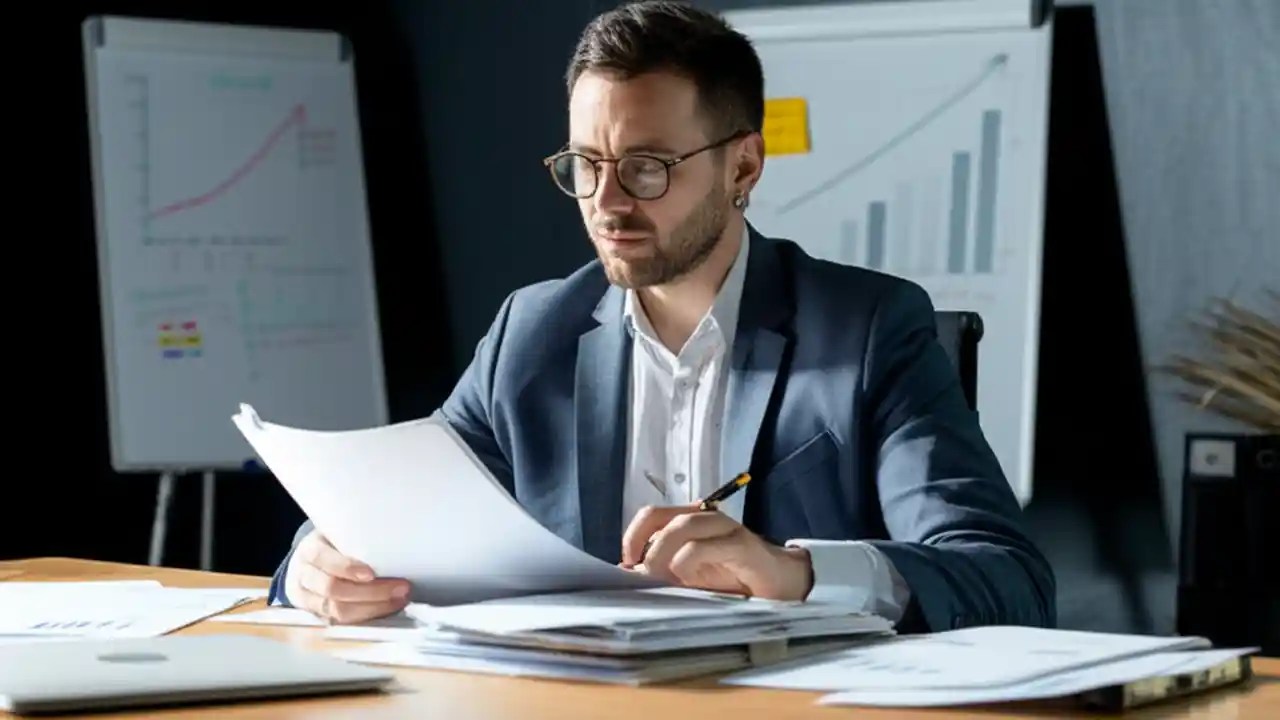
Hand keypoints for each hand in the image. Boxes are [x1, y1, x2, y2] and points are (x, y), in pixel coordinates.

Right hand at [284, 530, 409, 623]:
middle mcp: (303, 576)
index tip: (371, 573)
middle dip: (371, 592)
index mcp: (308, 550)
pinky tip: (386, 609)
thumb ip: (356, 541)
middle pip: (332, 590)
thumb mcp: (338, 535)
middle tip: (400, 588)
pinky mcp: (317, 617)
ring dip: (373, 608)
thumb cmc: (332, 547)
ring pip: (337, 611)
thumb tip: (394, 544)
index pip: (322, 558)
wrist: (308, 566)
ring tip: (398, 600)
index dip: (346, 567)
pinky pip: (342, 623)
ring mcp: (307, 600)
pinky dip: (366, 618)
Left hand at [620, 505, 813, 600]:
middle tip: (640, 573)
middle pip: (661, 516)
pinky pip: (708, 546)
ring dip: (662, 552)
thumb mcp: (690, 578)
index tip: (627, 563)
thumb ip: (663, 573)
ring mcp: (725, 529)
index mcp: (690, 522)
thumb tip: (627, 575)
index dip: (632, 536)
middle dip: (642, 544)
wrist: (781, 585)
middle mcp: (705, 518)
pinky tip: (685, 576)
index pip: (651, 515)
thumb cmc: (733, 580)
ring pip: (683, 525)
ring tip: (658, 576)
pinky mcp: (742, 546)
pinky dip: (688, 560)